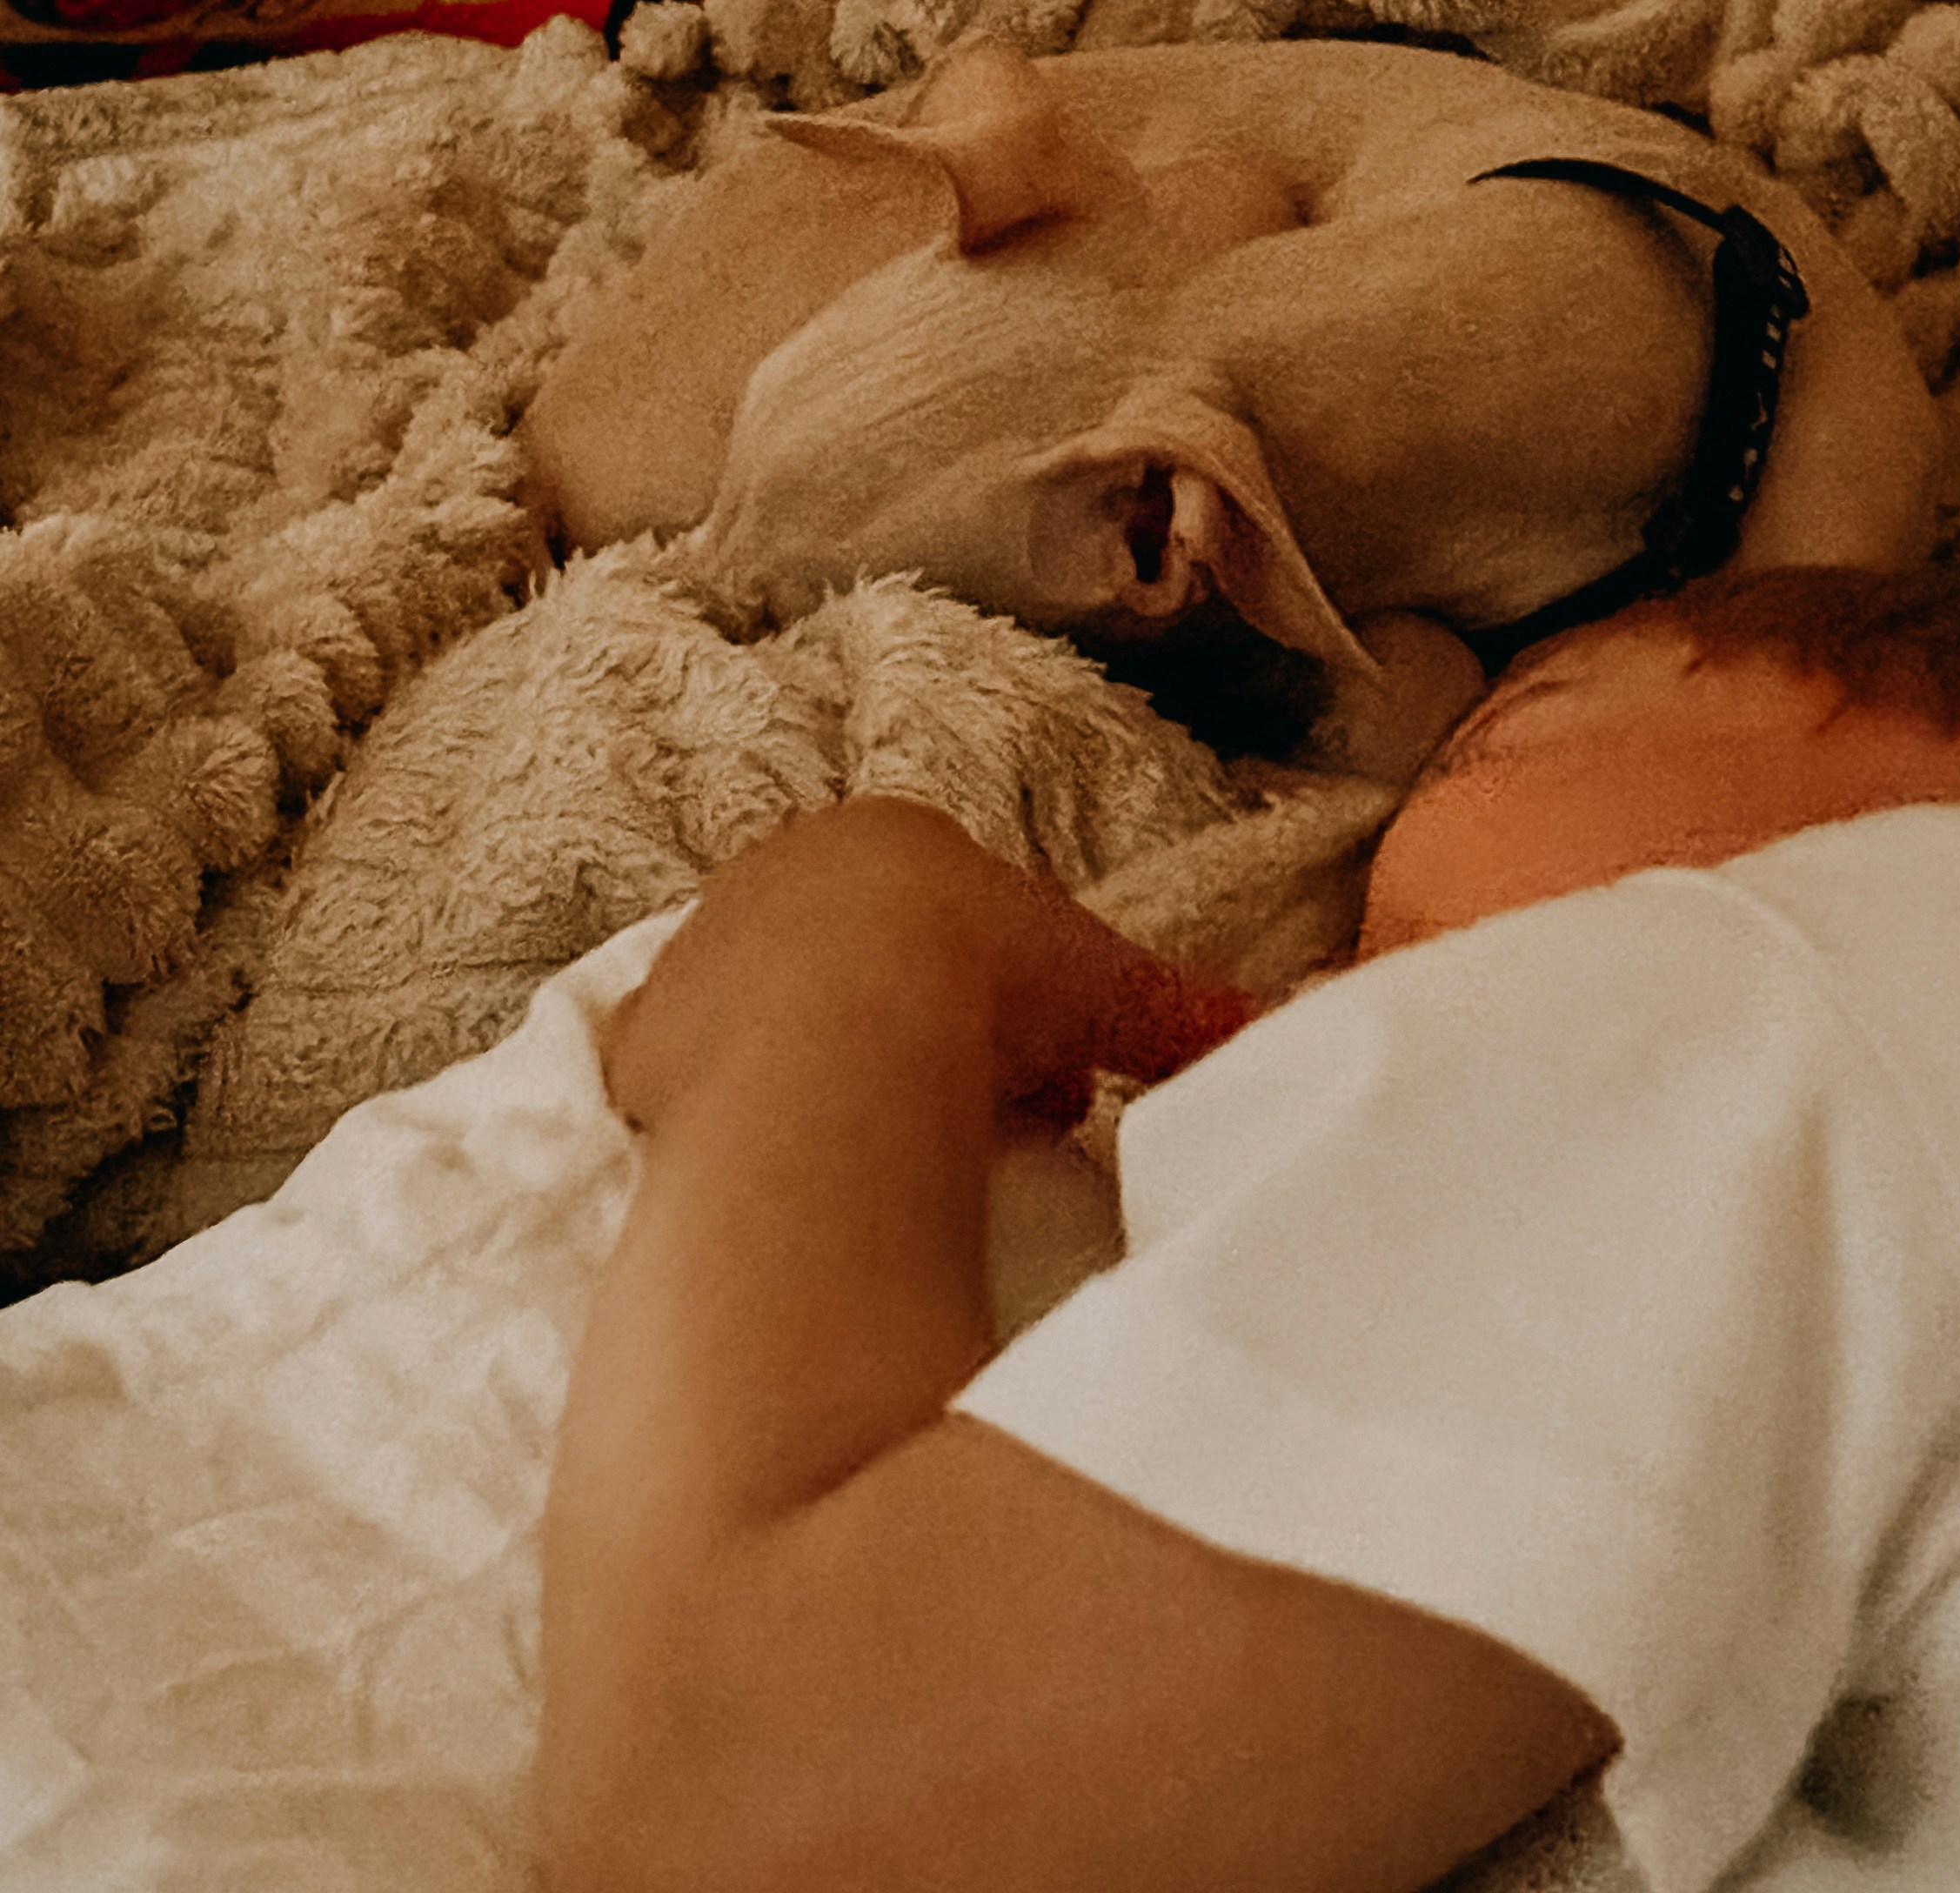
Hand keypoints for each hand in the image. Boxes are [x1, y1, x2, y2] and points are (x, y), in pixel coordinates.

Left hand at [606, 799, 1258, 1139]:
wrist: (834, 1036)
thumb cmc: (979, 987)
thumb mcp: (1101, 992)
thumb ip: (1178, 1011)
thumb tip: (1279, 1032)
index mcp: (892, 838)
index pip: (956, 920)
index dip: (1010, 1005)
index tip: (1040, 1083)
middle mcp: (781, 872)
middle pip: (862, 963)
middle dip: (920, 1035)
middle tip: (971, 1126)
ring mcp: (698, 950)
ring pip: (776, 1017)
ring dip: (829, 1077)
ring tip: (884, 1159)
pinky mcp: (636, 1036)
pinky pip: (693, 1077)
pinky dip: (739, 1114)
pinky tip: (784, 1166)